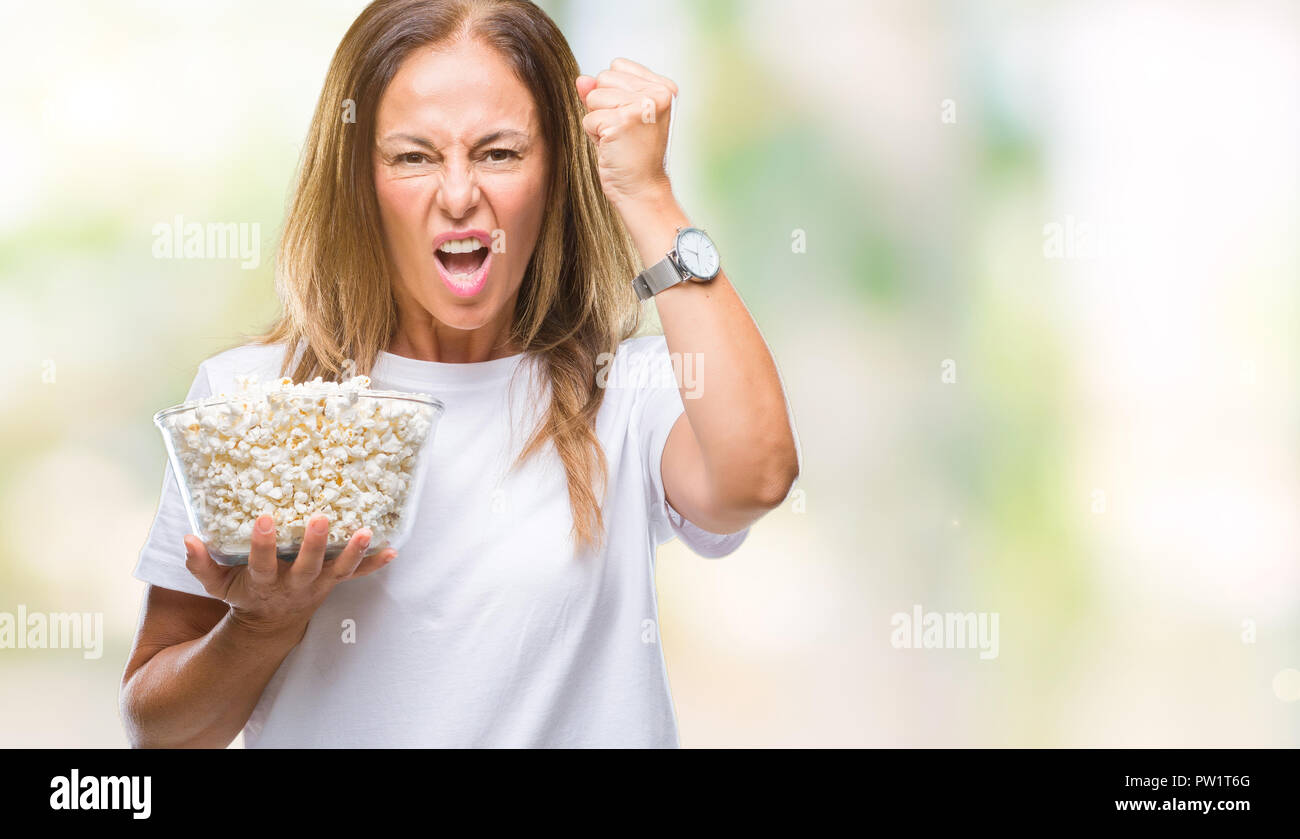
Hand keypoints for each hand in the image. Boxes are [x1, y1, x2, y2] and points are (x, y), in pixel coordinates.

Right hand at [182, 513, 395, 638]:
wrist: (270, 622)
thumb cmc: (244, 593)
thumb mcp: (217, 585)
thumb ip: (201, 564)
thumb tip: (187, 538)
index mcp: (264, 582)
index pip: (262, 564)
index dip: (262, 544)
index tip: (263, 519)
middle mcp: (294, 584)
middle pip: (307, 567)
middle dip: (315, 545)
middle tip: (321, 518)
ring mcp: (318, 585)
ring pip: (339, 571)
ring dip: (354, 553)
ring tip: (367, 532)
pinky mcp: (334, 583)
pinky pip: (357, 575)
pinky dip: (375, 565)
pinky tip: (393, 551)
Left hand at [576, 57, 677, 208]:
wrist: (641, 189)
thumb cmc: (634, 156)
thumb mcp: (620, 115)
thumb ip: (602, 92)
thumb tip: (581, 79)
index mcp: (664, 88)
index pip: (617, 66)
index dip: (614, 92)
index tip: (631, 118)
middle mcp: (657, 93)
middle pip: (603, 78)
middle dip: (604, 106)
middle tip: (623, 131)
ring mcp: (641, 106)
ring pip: (593, 97)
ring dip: (598, 121)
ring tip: (618, 139)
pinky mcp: (622, 121)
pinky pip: (588, 118)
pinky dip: (594, 136)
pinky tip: (613, 147)